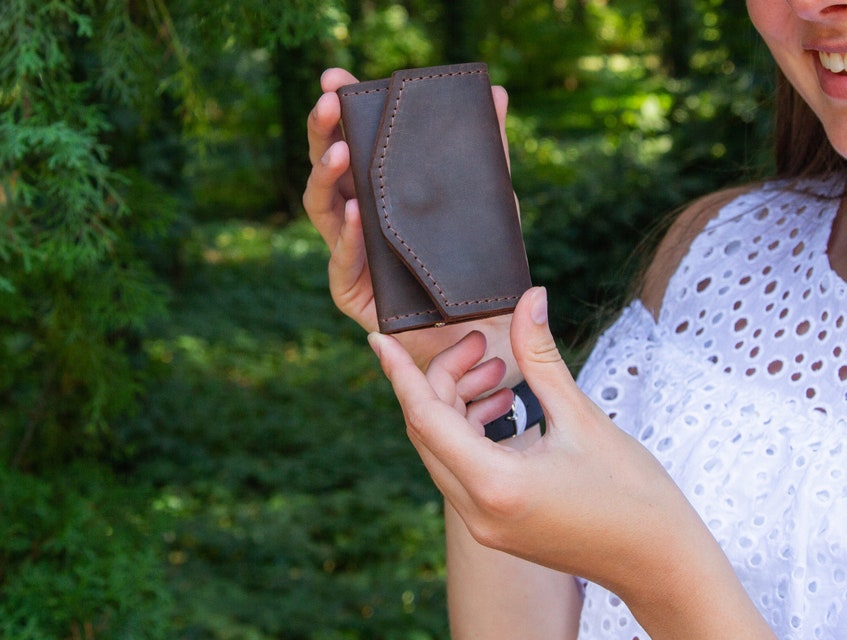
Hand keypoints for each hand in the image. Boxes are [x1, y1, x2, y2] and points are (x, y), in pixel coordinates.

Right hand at [304, 67, 516, 374]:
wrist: (487, 331)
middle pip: (327, 168)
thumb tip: (496, 93)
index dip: (340, 110)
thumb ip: (490, 151)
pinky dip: (350, 236)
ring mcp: (350, 253)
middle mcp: (357, 218)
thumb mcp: (489, 202)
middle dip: (322, 132)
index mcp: (380, 192)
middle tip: (327, 100)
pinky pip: (344, 261)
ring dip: (327, 176)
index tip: (335, 76)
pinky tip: (356, 212)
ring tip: (340, 151)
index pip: (352, 143)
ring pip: (323, 208)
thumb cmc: (480, 265)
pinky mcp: (351, 291)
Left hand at [368, 287, 709, 597]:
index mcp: (495, 484)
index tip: (378, 339)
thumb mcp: (583, 418)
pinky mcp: (497, 529)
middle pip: (428, 433)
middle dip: (442, 380)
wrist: (659, 563)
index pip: (426, 417)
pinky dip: (471, 435)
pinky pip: (462, 474)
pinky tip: (506, 406)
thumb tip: (529, 299)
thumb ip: (542, 359)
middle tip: (480, 342)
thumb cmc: (632, 492)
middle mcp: (478, 511)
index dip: (400, 373)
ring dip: (458, 407)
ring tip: (500, 372)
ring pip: (443, 453)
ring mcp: (485, 526)